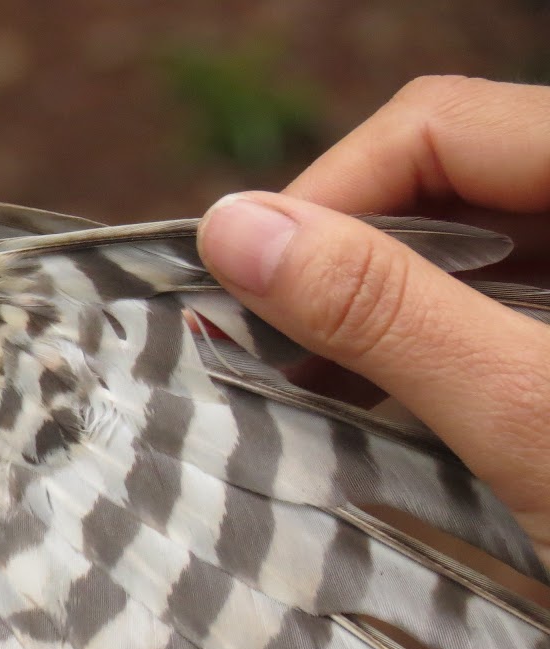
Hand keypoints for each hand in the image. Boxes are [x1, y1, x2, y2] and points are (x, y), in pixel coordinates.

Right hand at [196, 76, 549, 559]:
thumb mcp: (530, 415)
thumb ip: (385, 311)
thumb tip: (235, 229)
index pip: (445, 125)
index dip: (330, 193)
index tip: (248, 290)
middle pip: (456, 174)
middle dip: (347, 253)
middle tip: (265, 343)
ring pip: (474, 240)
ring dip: (379, 303)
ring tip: (311, 380)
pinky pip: (504, 300)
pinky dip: (432, 342)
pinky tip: (384, 399)